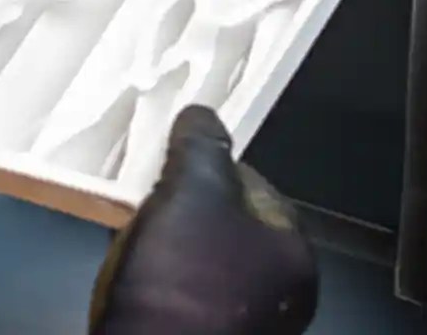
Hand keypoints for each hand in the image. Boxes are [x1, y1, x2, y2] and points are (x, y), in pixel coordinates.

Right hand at [89, 106, 318, 334]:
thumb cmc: (183, 281)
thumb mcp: (192, 195)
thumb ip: (201, 149)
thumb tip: (203, 113)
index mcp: (293, 256)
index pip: (259, 188)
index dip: (214, 166)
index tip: (174, 161)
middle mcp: (278, 296)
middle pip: (230, 229)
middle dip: (188, 207)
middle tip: (150, 195)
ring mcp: (242, 325)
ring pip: (204, 263)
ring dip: (171, 244)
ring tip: (134, 232)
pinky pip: (183, 295)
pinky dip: (160, 281)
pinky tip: (133, 274)